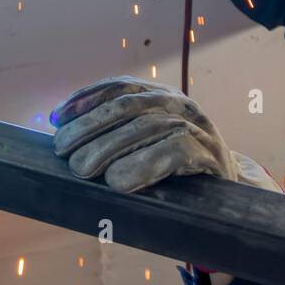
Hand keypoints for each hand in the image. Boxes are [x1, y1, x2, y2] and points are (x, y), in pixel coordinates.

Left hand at [50, 76, 281, 193]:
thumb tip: (63, 138)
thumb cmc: (173, 174)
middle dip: (88, 126)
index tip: (55, 119)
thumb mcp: (144, 147)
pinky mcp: (211, 154)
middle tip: (62, 152)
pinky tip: (118, 182)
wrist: (229, 199)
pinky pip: (174, 152)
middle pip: (126, 105)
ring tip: (81, 169)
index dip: (84, 99)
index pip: (118, 86)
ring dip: (107, 148)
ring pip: (147, 127)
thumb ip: (115, 136)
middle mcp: (180, 103)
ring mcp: (198, 126)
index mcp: (161, 95)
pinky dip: (142, 166)